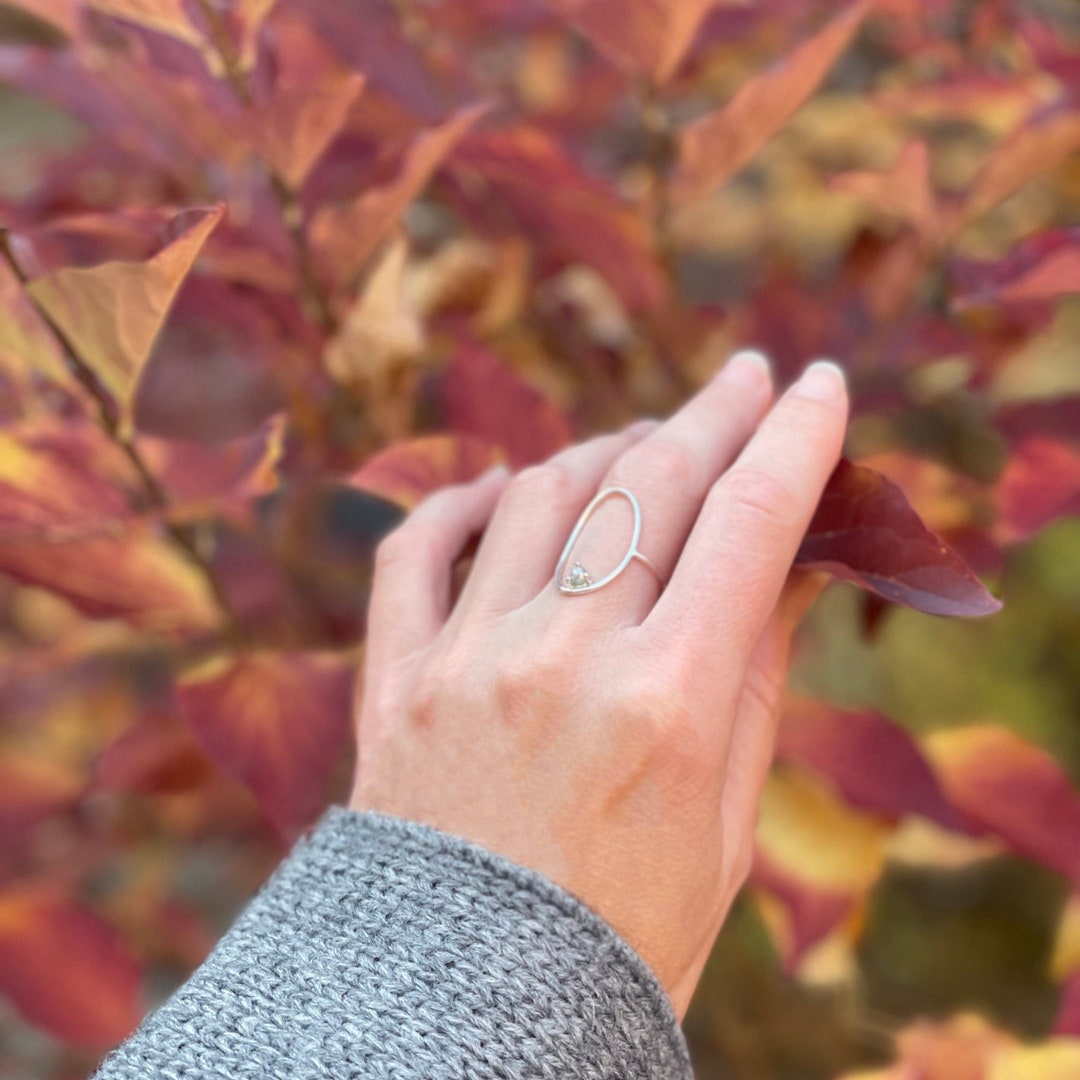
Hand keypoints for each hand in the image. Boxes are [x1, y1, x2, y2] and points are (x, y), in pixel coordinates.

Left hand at [349, 352, 847, 1018]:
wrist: (461, 1018)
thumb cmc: (621, 935)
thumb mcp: (724, 820)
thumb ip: (755, 673)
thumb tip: (795, 560)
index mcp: (668, 707)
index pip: (750, 522)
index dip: (797, 439)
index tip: (819, 386)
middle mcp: (562, 663)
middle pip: (650, 485)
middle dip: (712, 414)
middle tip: (745, 377)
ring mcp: (466, 663)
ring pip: (541, 495)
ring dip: (603, 452)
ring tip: (639, 447)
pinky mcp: (393, 682)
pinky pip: (418, 548)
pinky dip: (463, 502)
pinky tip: (501, 489)